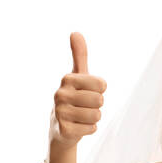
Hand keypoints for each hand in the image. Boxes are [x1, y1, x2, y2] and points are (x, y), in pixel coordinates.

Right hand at [50, 32, 106, 146]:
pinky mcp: (64, 130)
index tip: (87, 92)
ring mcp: (60, 113)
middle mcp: (60, 94)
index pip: (102, 85)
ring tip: (81, 117)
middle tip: (84, 107)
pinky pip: (92, 129)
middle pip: (100, 100)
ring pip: (97, 115)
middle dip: (97, 106)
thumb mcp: (77, 76)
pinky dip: (89, 129)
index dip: (100, 91)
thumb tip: (75, 32)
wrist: (60, 128)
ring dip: (93, 118)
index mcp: (67, 79)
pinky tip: (78, 127)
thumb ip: (79, 55)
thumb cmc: (74, 98)